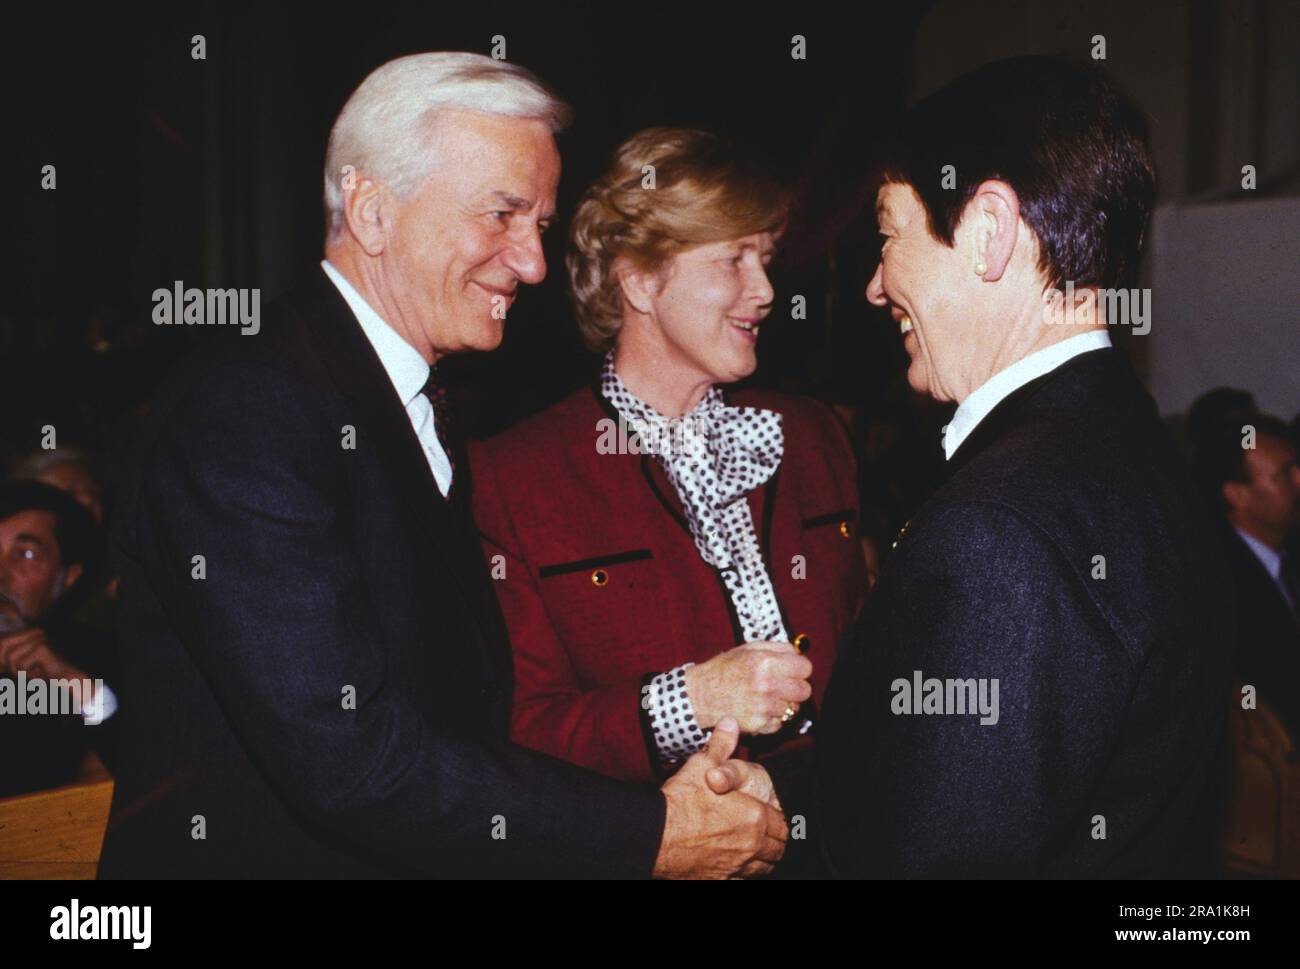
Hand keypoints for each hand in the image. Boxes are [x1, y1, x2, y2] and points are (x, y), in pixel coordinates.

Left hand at [0, 628, 87, 680]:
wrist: (68, 678)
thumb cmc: (45, 672)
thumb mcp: (24, 661)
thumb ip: (9, 657)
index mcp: (31, 631)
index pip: (4, 640)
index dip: (1, 657)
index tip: (5, 668)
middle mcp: (35, 631)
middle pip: (4, 645)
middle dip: (5, 662)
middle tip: (17, 673)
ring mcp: (39, 639)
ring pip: (11, 657)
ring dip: (17, 670)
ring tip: (30, 674)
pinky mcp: (41, 649)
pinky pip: (20, 664)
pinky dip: (26, 673)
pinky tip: (38, 674)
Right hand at [654, 718, 787, 878]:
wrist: (655, 837)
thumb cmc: (680, 802)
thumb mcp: (701, 765)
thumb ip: (721, 745)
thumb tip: (730, 722)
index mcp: (755, 816)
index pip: (783, 824)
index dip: (779, 820)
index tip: (771, 818)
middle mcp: (752, 845)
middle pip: (777, 849)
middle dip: (774, 842)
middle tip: (765, 835)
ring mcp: (737, 867)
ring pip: (763, 869)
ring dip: (762, 860)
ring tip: (752, 852)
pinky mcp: (721, 881)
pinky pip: (742, 881)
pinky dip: (741, 875)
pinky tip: (733, 868)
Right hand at [684, 640, 812, 734]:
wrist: (700, 696)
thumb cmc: (722, 670)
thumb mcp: (748, 649)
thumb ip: (777, 648)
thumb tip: (799, 653)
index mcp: (765, 663)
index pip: (805, 668)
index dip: (799, 668)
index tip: (793, 669)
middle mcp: (767, 686)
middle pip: (805, 690)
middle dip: (797, 686)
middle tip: (784, 685)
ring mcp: (764, 707)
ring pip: (794, 708)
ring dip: (784, 703)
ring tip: (767, 697)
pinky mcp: (760, 725)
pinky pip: (780, 723)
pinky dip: (773, 717)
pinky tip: (759, 708)